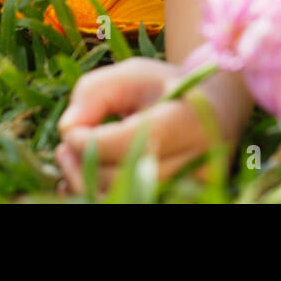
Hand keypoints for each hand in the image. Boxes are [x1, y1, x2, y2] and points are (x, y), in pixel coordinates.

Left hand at [54, 57, 252, 194]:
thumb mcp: (132, 75)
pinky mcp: (182, 203)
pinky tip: (88, 178)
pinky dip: (100, 197)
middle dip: (83, 164)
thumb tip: (67, 128)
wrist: (215, 113)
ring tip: (72, 160)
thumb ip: (95, 91)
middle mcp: (198, 163)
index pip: (129, 143)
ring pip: (125, 201)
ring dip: (86, 184)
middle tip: (64, 147)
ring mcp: (193, 191)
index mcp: (189, 121)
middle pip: (124, 177)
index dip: (88, 140)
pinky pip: (131, 206)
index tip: (70, 130)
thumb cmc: (167, 89)